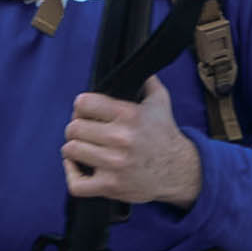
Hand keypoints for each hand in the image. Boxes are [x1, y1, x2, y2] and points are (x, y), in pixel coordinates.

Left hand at [62, 82, 204, 209]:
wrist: (180, 171)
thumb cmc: (166, 136)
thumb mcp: (160, 102)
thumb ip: (146, 80)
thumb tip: (136, 64)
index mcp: (129, 115)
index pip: (84, 103)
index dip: (80, 106)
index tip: (84, 112)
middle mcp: (121, 139)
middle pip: (74, 128)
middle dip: (75, 127)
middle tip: (83, 130)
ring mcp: (115, 164)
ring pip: (71, 151)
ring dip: (72, 148)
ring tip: (81, 147)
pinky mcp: (111, 186)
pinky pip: (76, 183)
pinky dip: (71, 174)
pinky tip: (77, 166)